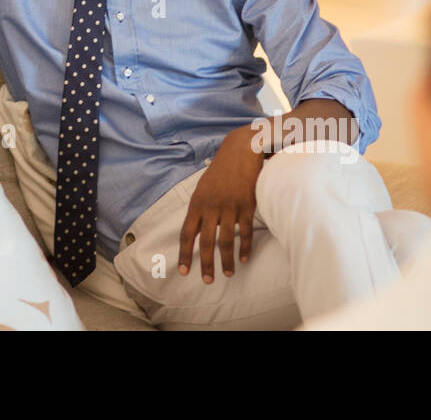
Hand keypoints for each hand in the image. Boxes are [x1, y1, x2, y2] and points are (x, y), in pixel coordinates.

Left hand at [178, 126, 265, 282]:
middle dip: (205, 264)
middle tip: (207, 281)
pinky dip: (245, 247)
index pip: (187, 233)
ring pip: (226, 241)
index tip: (184, 270)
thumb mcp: (203, 187)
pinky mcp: (246, 205)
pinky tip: (244, 258)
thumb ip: (199, 209)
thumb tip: (195, 231)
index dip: (184, 253)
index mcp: (197, 202)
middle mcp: (211, 206)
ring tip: (228, 274)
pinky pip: (245, 232)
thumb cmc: (221, 169)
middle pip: (206, 242)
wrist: (240, 149)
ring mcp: (229, 207)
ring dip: (226, 261)